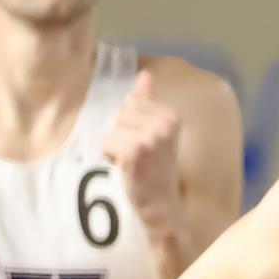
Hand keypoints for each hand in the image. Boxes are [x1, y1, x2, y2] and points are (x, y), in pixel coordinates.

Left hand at [101, 69, 183, 237]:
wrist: (162, 204)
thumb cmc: (156, 168)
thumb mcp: (156, 131)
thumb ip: (148, 101)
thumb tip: (145, 74)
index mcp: (171, 115)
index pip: (131, 101)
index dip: (130, 123)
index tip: (145, 144)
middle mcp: (165, 123)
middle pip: (120, 113)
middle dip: (121, 133)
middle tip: (138, 155)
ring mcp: (152, 137)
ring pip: (112, 128)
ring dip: (114, 146)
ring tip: (132, 162)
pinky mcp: (137, 151)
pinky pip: (107, 142)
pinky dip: (110, 156)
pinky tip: (125, 168)